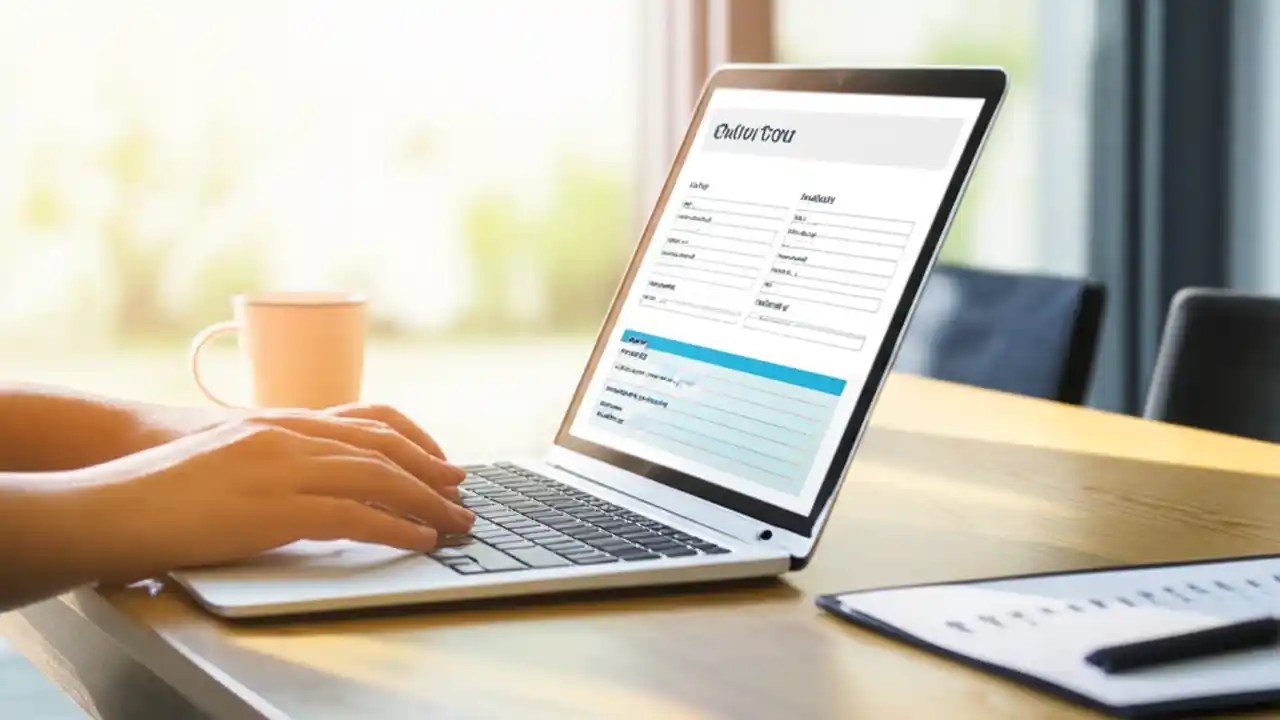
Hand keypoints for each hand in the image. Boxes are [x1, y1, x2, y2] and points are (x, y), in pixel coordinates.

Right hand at [79, 418, 473, 582]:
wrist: (110, 498)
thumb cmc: (162, 485)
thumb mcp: (231, 455)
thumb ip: (276, 459)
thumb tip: (314, 484)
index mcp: (281, 422)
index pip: (369, 421)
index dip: (414, 441)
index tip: (441, 461)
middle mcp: (289, 437)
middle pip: (382, 449)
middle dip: (430, 472)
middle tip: (462, 492)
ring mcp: (283, 470)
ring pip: (377, 479)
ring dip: (425, 503)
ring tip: (454, 523)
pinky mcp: (275, 510)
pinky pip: (354, 517)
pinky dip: (395, 529)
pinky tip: (417, 541)